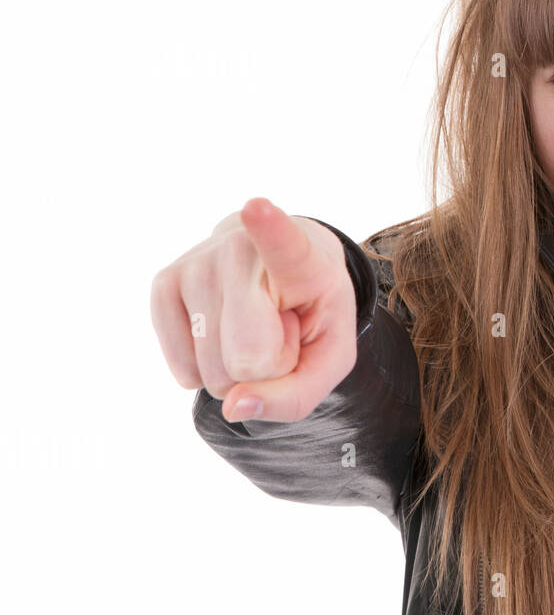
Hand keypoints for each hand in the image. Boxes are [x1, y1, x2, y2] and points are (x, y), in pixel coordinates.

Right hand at [150, 198, 356, 421]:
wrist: (283, 273)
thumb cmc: (312, 316)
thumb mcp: (329, 359)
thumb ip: (295, 394)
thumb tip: (233, 407)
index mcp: (299, 257)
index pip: (283, 245)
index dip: (270, 230)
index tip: (256, 208)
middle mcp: (241, 250)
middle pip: (245, 360)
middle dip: (267, 368)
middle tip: (280, 329)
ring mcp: (197, 263)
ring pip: (212, 372)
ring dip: (236, 368)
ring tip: (254, 324)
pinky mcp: (163, 283)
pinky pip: (184, 372)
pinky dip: (207, 368)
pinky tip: (222, 330)